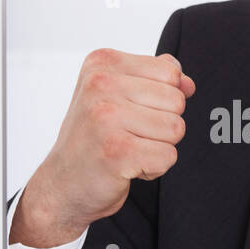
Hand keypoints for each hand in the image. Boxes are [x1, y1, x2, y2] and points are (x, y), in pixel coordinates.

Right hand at [11, 48, 195, 247]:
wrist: (62, 185)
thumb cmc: (92, 139)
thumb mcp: (117, 95)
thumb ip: (155, 80)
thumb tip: (188, 84)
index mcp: (103, 62)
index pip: (171, 73)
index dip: (161, 100)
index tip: (131, 113)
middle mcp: (101, 84)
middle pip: (176, 101)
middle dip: (162, 125)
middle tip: (128, 135)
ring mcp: (107, 117)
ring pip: (176, 128)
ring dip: (158, 147)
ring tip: (127, 150)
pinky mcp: (117, 151)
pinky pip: (168, 156)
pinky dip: (153, 169)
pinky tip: (126, 167)